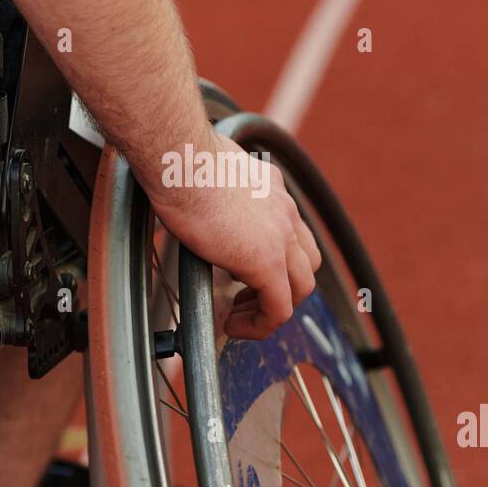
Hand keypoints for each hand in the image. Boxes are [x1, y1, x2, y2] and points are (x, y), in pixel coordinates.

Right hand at [143, 132, 322, 339]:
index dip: (274, 257)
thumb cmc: (181, 160)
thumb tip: (187, 193)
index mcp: (271, 186)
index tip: (241, 271)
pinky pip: (279, 307)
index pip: (290, 228)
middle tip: (249, 296)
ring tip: (243, 314)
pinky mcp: (267, 261)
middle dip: (284, 285)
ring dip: (276, 306)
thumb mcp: (206, 170)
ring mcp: (281, 236)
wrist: (182, 162)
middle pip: (306, 260)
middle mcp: (284, 209)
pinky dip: (262, 324)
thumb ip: (210, 187)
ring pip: (301, 287)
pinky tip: (235, 327)